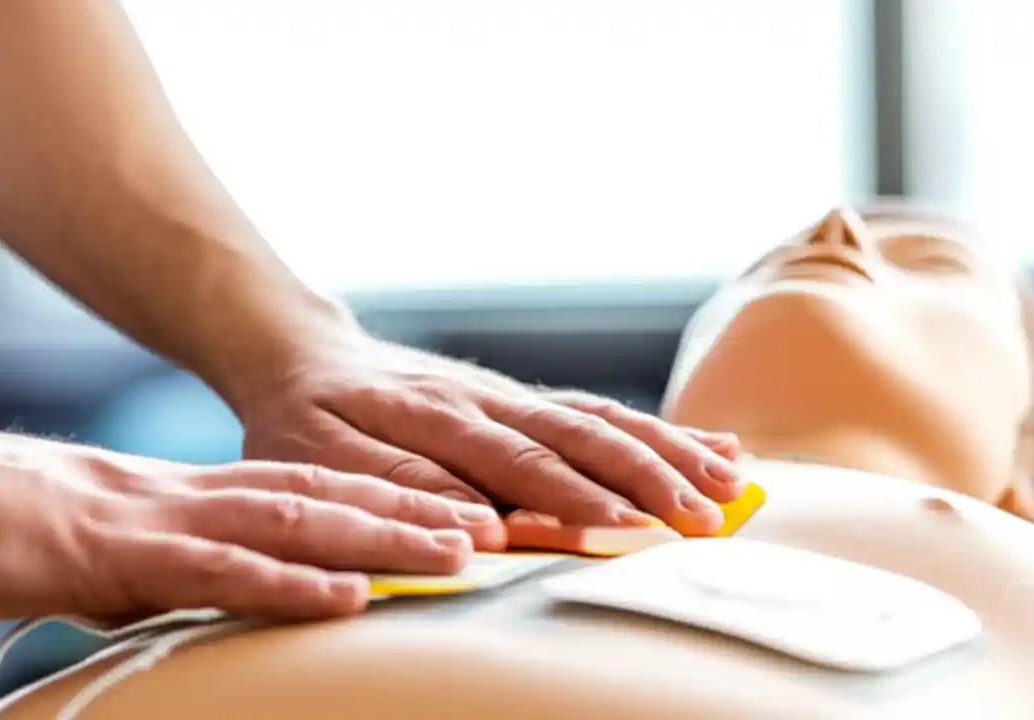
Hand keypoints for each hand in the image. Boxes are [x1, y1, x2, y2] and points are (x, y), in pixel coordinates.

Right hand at [0, 405, 503, 620]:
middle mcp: (186, 498)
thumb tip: (207, 584)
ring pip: (291, 523)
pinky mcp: (112, 553)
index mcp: (184, 497)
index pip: (305, 493)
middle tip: (495, 529)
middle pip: (322, 499)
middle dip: (412, 514)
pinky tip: (346, 593)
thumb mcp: (98, 548)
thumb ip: (160, 561)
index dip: (384, 503)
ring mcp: (155, 520)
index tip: (454, 516)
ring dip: (379, 538)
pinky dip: (287, 580)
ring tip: (458, 552)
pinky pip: (214, 568)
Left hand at [238, 329, 744, 535]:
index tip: (630, 529)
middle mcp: (484, 398)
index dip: (576, 497)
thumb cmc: (306, 418)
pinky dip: (657, 430)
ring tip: (729, 486)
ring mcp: (508, 394)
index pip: (517, 460)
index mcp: (435, 414)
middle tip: (705, 518)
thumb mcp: (320, 456)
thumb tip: (476, 526)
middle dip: (648, 477)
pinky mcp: (521, 399)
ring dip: (666, 452)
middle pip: (578, 434)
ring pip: (600, 419)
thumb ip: (396, 485)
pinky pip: (596, 411)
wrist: (304, 354)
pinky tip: (711, 447)